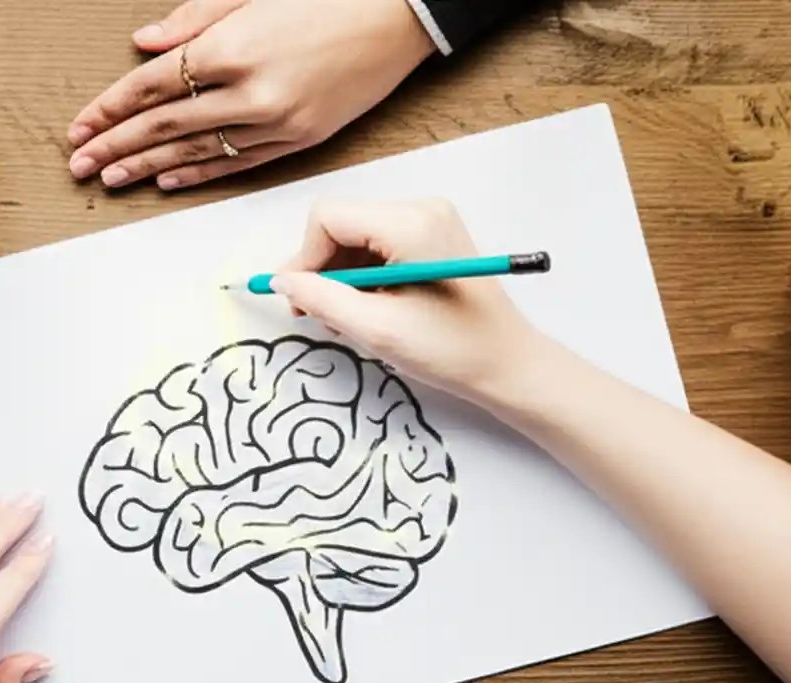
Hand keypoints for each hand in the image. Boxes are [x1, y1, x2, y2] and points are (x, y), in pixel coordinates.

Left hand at [67, 0, 434, 190]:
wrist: (398, 16)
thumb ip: (193, 19)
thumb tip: (143, 44)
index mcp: (232, 46)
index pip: (152, 85)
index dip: (110, 109)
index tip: (81, 127)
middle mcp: (251, 91)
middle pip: (164, 125)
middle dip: (116, 146)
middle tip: (80, 165)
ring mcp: (277, 121)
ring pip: (196, 151)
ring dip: (148, 167)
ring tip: (112, 180)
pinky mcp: (301, 139)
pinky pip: (237, 164)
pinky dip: (199, 174)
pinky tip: (167, 182)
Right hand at [271, 198, 541, 405]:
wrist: (509, 366)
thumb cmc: (449, 349)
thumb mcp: (375, 328)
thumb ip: (320, 298)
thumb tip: (282, 281)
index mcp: (409, 223)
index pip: (328, 218)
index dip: (305, 259)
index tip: (301, 302)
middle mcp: (421, 209)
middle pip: (342, 225)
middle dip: (323, 270)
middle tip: (318, 317)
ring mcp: (430, 221)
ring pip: (356, 237)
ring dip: (343, 278)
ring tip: (350, 320)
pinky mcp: (434, 238)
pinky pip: (379, 245)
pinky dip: (364, 277)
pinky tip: (371, 310)